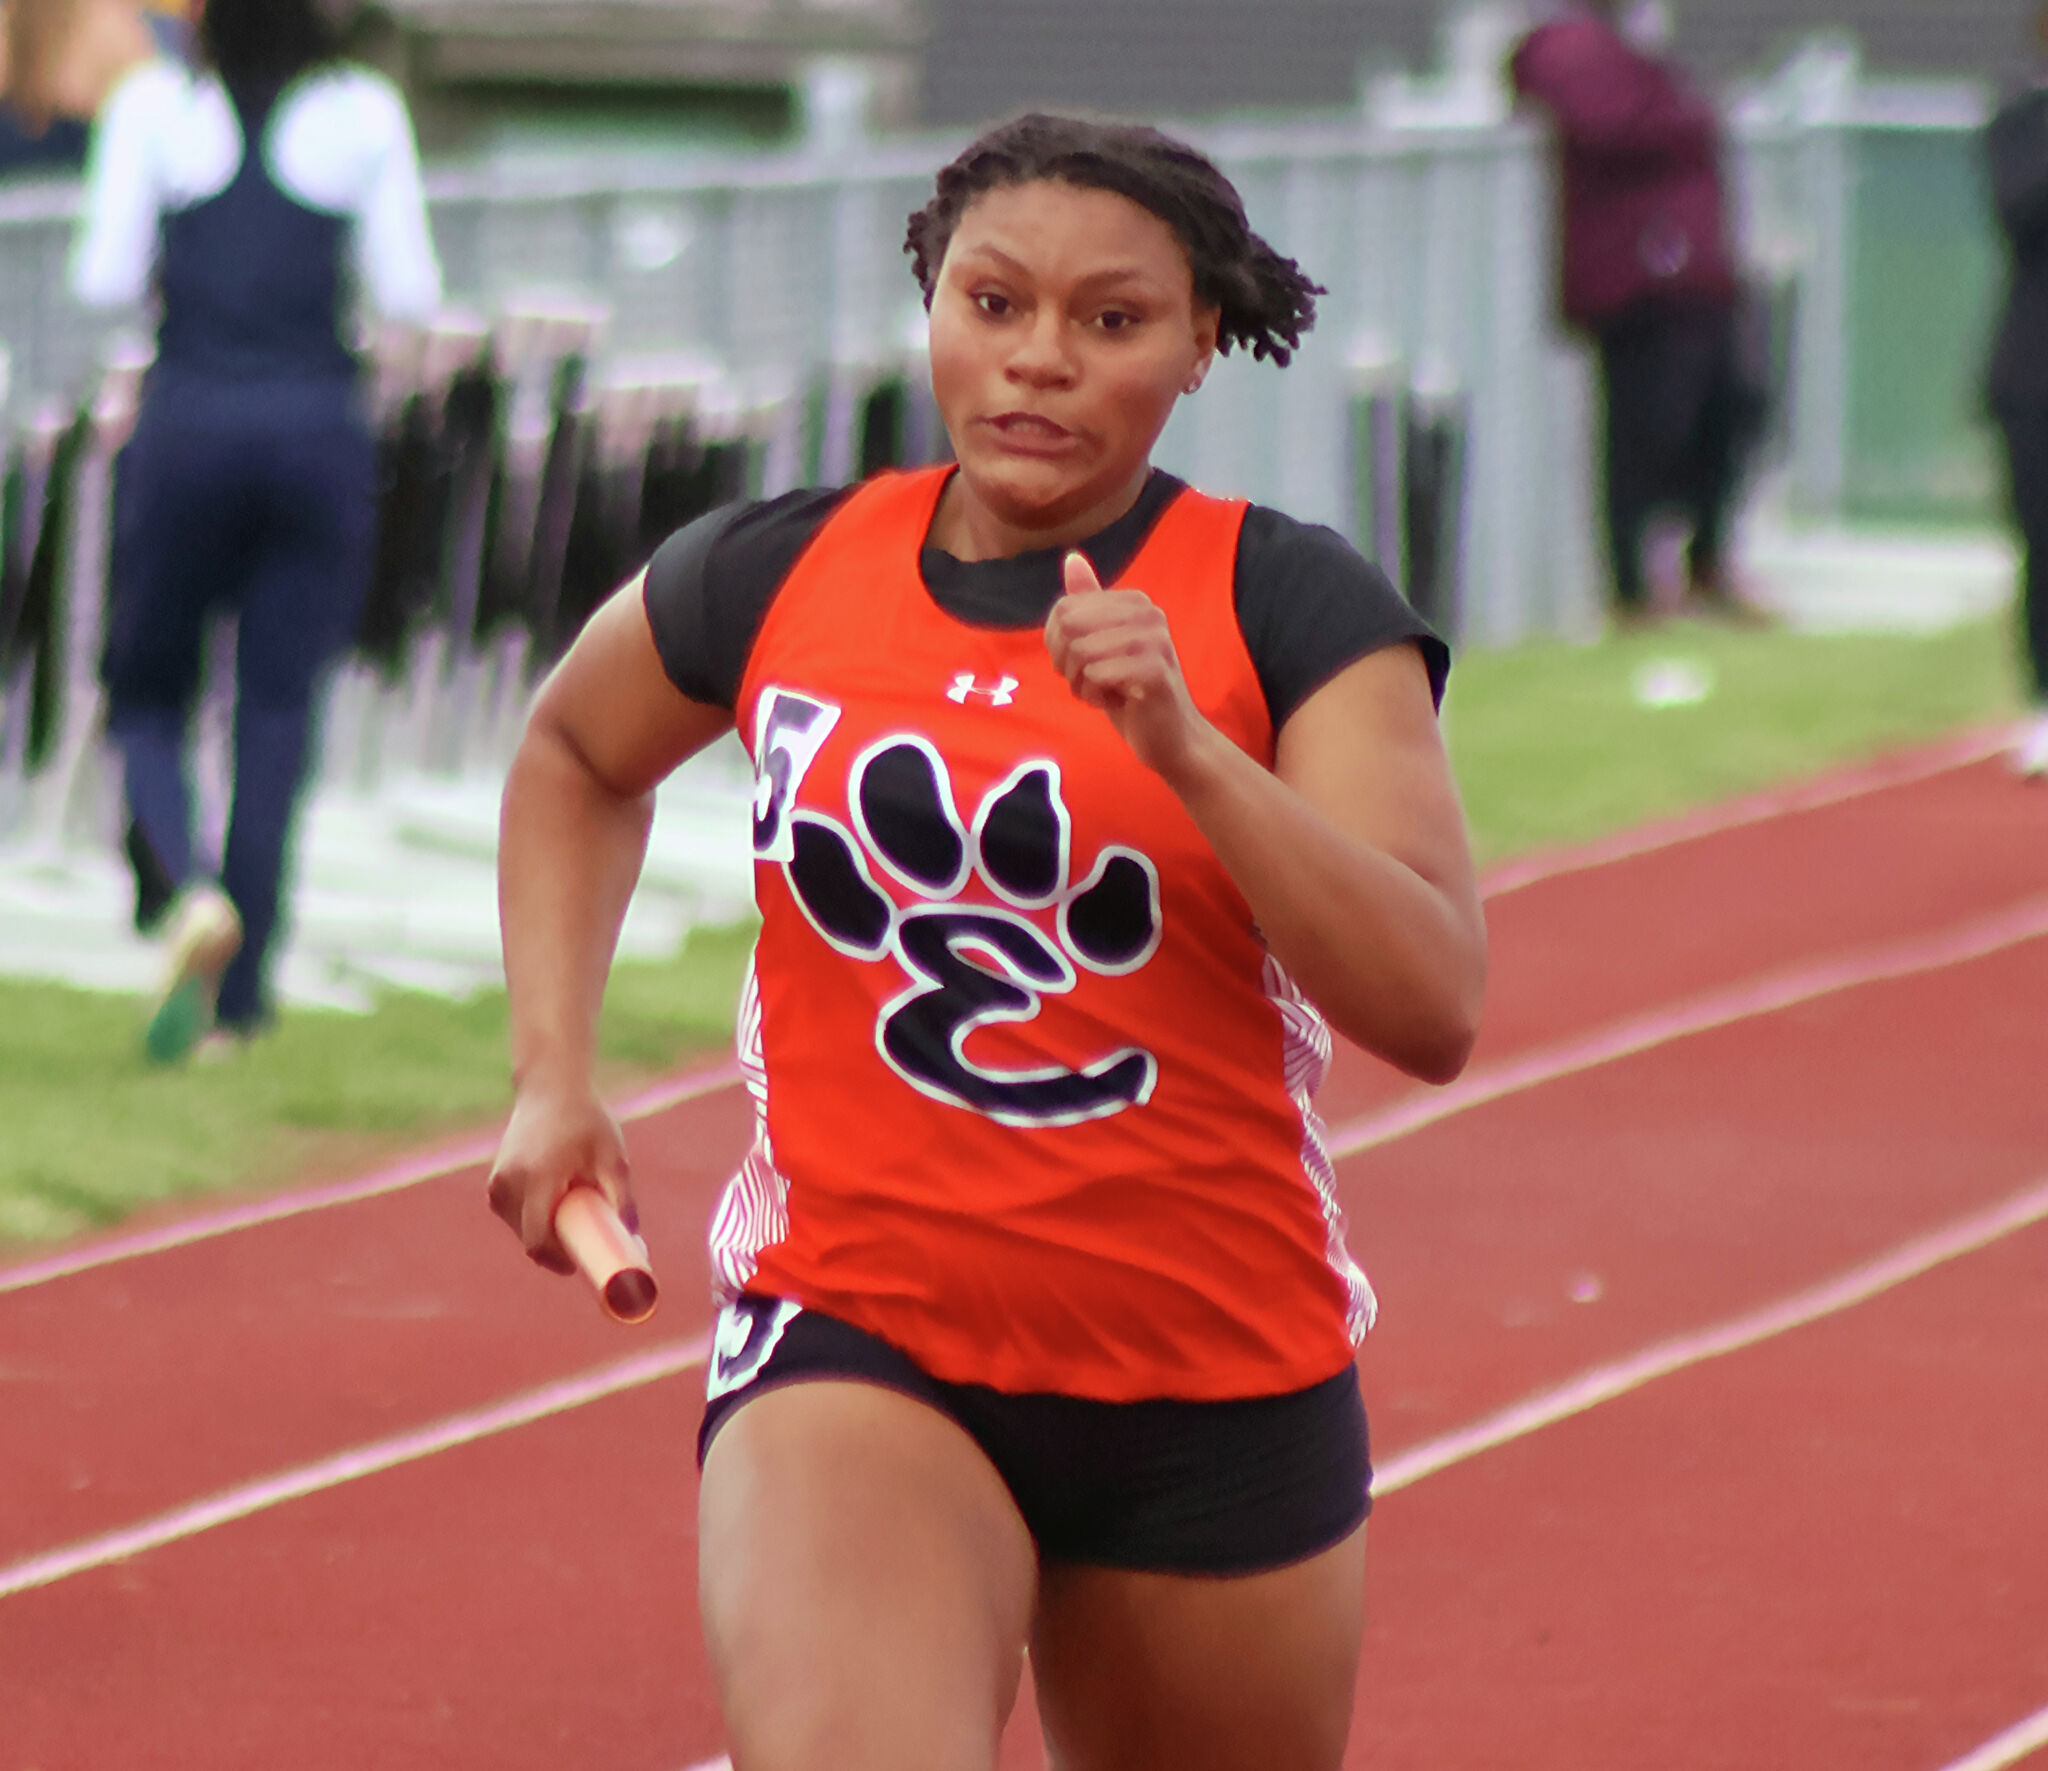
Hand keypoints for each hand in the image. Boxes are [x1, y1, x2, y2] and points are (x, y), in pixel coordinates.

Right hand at [486, 1081, 636, 1276]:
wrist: (550, 1087)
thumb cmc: (586, 1121)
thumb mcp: (612, 1157)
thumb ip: (622, 1198)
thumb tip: (634, 1239)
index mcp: (537, 1178)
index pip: (538, 1241)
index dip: (560, 1262)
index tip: (581, 1266)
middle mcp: (509, 1183)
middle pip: (531, 1239)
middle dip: (558, 1248)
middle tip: (588, 1239)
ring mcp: (497, 1184)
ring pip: (522, 1231)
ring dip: (547, 1232)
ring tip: (574, 1206)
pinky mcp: (494, 1183)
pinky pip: (515, 1217)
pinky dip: (535, 1219)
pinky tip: (557, 1200)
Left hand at [1044, 551, 1212, 782]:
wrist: (1169, 737)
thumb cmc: (1130, 691)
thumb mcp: (1102, 644)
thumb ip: (1088, 603)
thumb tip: (1072, 557)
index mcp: (1134, 602)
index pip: (1063, 609)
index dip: (1057, 645)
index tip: (1081, 666)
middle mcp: (1148, 613)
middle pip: (1068, 627)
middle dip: (1067, 664)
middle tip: (1091, 681)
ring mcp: (1154, 639)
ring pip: (1079, 653)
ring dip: (1082, 684)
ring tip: (1107, 693)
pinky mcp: (1154, 670)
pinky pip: (1095, 675)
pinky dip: (1096, 698)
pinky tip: (1119, 703)